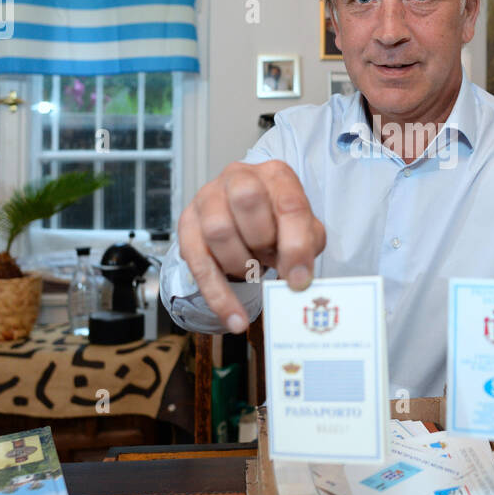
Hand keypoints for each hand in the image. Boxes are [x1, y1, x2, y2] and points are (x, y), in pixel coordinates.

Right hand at [176, 160, 325, 332]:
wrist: (244, 217)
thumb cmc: (277, 222)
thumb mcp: (304, 229)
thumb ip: (306, 247)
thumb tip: (298, 281)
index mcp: (276, 175)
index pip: (289, 204)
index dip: (296, 245)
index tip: (299, 280)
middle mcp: (239, 177)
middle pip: (246, 199)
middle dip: (261, 240)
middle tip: (270, 261)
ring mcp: (208, 198)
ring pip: (218, 230)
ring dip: (240, 263)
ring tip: (254, 270)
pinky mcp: (187, 225)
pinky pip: (197, 263)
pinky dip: (218, 296)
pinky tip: (234, 319)